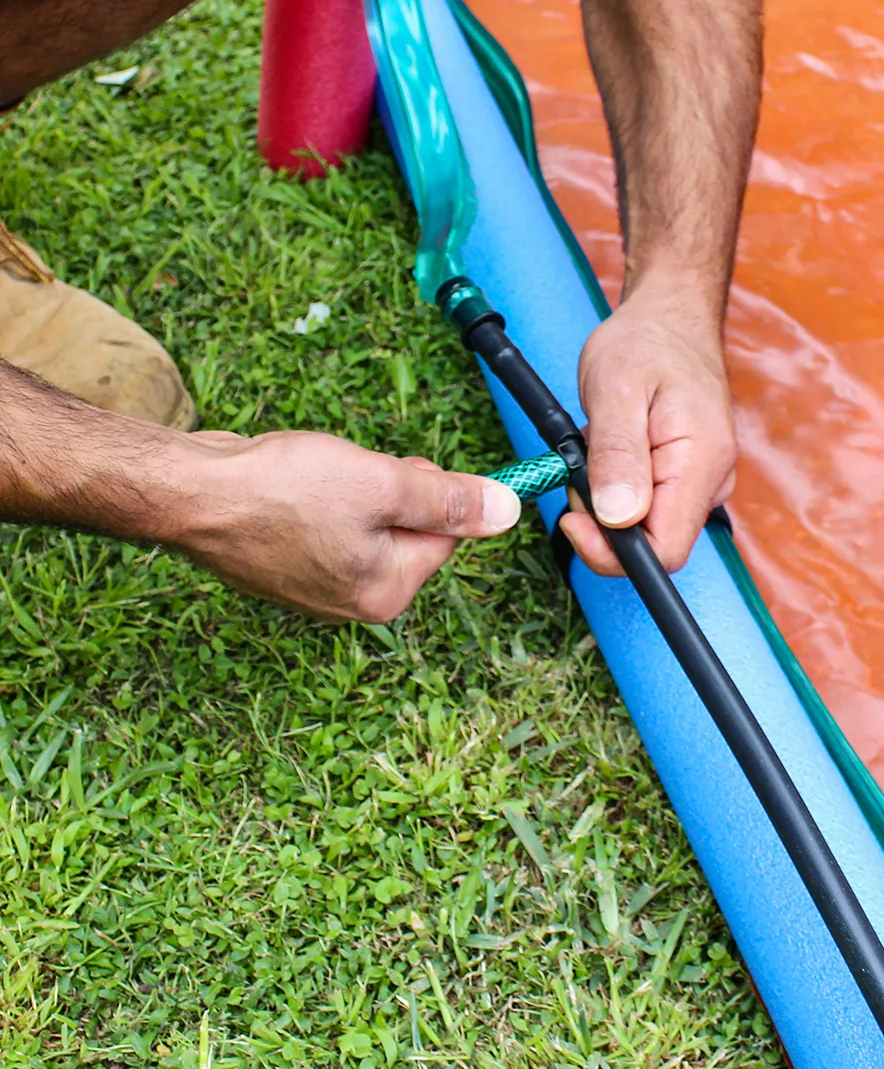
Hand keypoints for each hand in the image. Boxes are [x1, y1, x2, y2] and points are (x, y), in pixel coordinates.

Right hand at [172, 430, 520, 621]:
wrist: (192, 492)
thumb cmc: (281, 490)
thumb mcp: (382, 486)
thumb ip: (449, 501)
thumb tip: (507, 513)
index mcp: (384, 594)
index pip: (445, 538)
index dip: (432, 490)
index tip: (403, 467)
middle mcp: (352, 601)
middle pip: (407, 530)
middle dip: (391, 488)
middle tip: (355, 469)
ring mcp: (316, 585)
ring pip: (367, 520)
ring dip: (356, 487)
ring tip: (316, 475)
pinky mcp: (287, 562)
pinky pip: (329, 522)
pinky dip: (321, 495)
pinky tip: (292, 483)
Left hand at [560, 277, 735, 577]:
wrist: (670, 317)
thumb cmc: (645, 343)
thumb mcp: (616, 388)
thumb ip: (617, 453)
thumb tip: (616, 517)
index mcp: (701, 464)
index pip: (665, 552)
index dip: (613, 552)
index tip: (573, 518)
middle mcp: (710, 482)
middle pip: (652, 544)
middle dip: (602, 520)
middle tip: (578, 465)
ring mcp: (700, 482)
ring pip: (643, 526)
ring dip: (606, 499)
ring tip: (596, 444)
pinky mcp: (685, 477)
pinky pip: (645, 504)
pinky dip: (615, 486)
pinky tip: (609, 449)